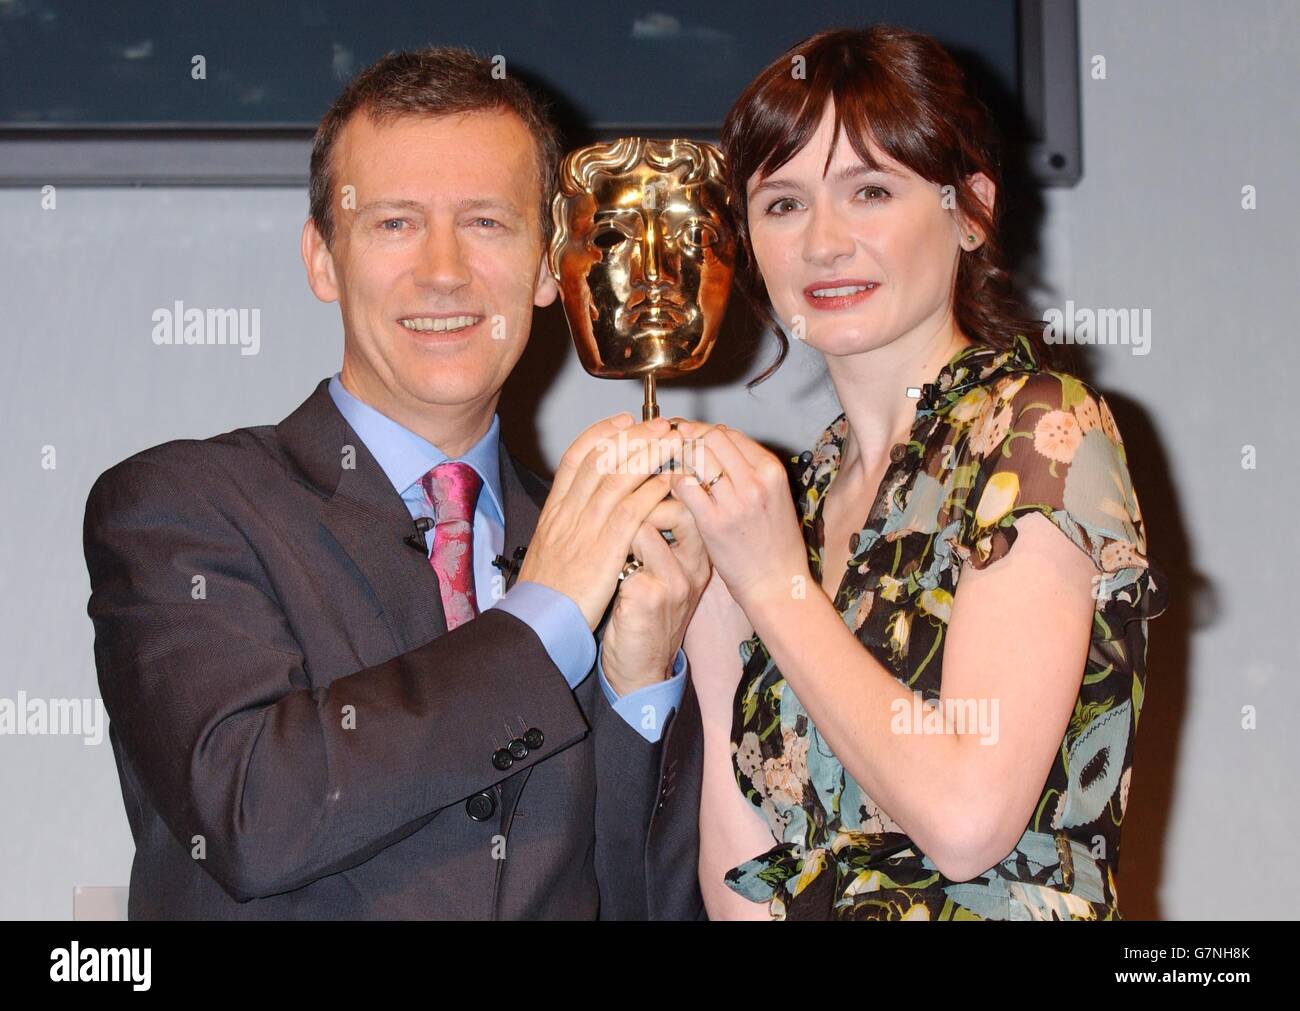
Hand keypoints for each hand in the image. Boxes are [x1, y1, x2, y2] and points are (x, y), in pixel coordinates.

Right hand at [518, 413, 682, 629]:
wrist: (538, 621)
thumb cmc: (547, 592)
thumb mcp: (550, 548)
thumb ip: (567, 523)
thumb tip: (583, 503)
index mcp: (554, 510)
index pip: (575, 458)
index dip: (602, 433)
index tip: (624, 420)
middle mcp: (568, 512)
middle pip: (601, 459)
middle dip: (632, 435)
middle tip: (658, 423)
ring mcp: (585, 529)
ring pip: (618, 478)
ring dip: (648, 455)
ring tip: (671, 440)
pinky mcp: (604, 550)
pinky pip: (631, 511)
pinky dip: (651, 491)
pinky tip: (668, 480)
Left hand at [602, 495, 710, 694]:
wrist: (639, 671)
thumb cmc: (645, 617)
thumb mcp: (664, 574)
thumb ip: (663, 536)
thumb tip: (644, 488)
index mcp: (698, 557)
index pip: (691, 501)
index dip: (661, 483)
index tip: (635, 480)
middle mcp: (693, 567)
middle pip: (674, 505)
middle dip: (639, 498)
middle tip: (616, 509)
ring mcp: (673, 582)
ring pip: (641, 524)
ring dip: (617, 529)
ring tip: (611, 548)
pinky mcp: (647, 597)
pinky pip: (621, 553)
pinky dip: (606, 557)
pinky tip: (605, 573)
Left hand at [669, 423, 810, 609]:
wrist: (777, 584)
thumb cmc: (774, 544)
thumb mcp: (775, 497)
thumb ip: (750, 471)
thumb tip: (717, 445)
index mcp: (772, 471)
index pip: (729, 434)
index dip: (702, 429)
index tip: (687, 431)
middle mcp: (755, 481)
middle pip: (711, 438)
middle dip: (687, 437)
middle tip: (670, 443)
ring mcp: (734, 502)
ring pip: (696, 457)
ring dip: (678, 456)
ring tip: (668, 464)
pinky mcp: (713, 522)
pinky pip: (684, 485)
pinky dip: (673, 481)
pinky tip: (671, 488)